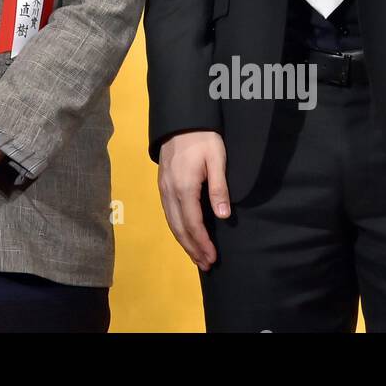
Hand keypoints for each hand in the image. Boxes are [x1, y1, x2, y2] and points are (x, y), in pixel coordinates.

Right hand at [158, 130, 228, 269]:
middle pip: (179, 228)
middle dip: (192, 248)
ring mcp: (163, 189)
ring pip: (171, 222)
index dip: (202, 243)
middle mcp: (170, 192)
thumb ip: (219, 188)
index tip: (213, 258)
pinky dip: (176, 229)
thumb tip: (223, 216)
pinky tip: (184, 234)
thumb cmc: (203, 138)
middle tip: (206, 264)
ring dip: (183, 242)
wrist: (181, 121)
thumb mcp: (217, 159)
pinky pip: (168, 213)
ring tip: (196, 256)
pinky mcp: (162, 185)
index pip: (193, 223)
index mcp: (184, 187)